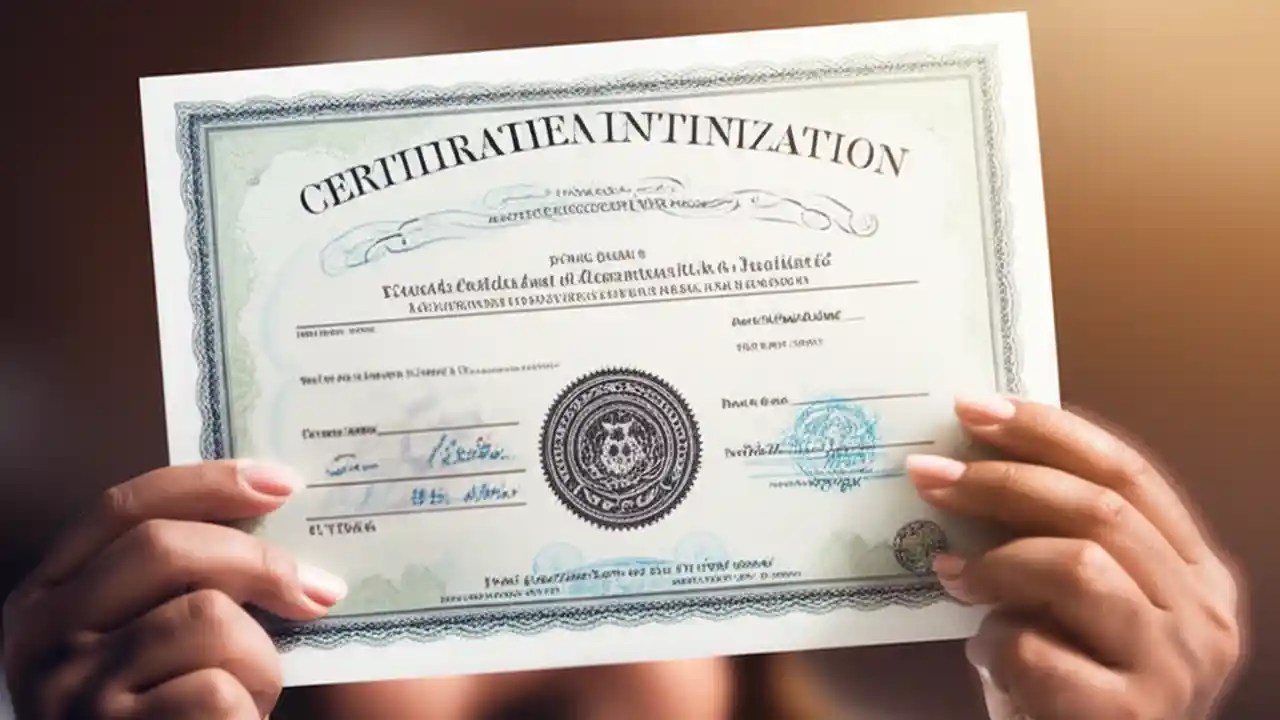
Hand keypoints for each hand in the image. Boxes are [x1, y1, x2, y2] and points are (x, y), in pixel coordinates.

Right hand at [3, 461, 347, 718]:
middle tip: (319, 590)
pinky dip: (251, 705)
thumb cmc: (164, 714)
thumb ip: (180, 580)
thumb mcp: (146, 639)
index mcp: (48, 598)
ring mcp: (73, 692)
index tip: (282, 482)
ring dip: (261, 659)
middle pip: (167, 548)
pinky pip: (218, 690)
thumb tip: (274, 506)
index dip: (207, 483)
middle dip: (261, 562)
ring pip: (207, 618)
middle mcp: (43, 639)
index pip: (124, 507)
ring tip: (254, 693)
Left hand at [907, 397, 1242, 719]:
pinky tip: (985, 657)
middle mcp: (1203, 613)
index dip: (1049, 431)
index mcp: (1194, 572)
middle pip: (1101, 508)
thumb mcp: (1068, 605)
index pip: (1127, 473)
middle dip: (1002, 479)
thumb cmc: (1064, 688)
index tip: (975, 406)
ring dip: (996, 563)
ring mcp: (1178, 666)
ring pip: (1078, 565)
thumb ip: (1049, 541)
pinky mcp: (1134, 715)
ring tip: (951, 576)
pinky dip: (995, 644)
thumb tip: (963, 462)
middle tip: (927, 473)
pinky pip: (1040, 649)